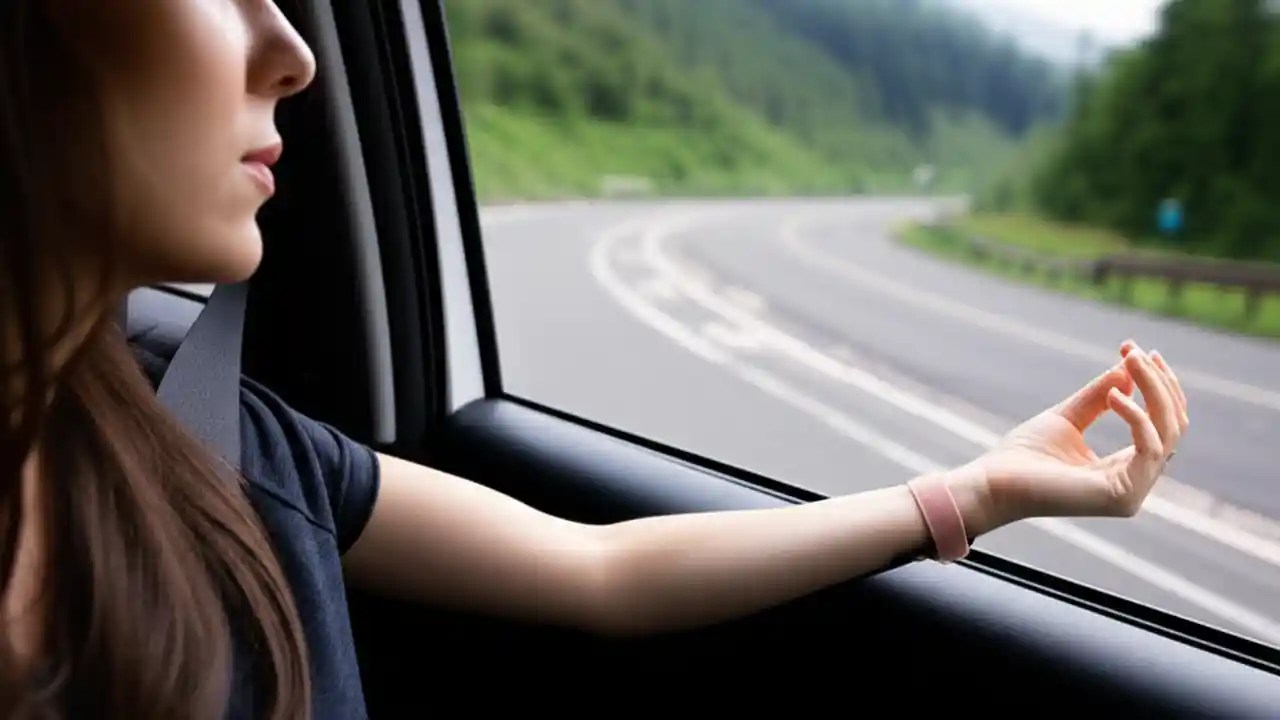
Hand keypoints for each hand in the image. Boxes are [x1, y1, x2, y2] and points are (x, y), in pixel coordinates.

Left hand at [955, 341, 1188, 534]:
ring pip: (1168, 433)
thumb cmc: (1023, 455)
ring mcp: (1133, 493)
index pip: (1163, 425)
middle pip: (1173, 426)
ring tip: (1131, 360)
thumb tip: (1128, 368)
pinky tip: (1114, 396)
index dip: (1158, 386)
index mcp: (1126, 466)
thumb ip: (1099, 397)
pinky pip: (1149, 449)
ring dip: (1154, 390)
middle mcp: (1136, 482)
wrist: (994, 482)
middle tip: (1136, 351)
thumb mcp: (1067, 417)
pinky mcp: (1123, 496)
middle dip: (1159, 383)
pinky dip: (1137, 417)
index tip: (1136, 351)